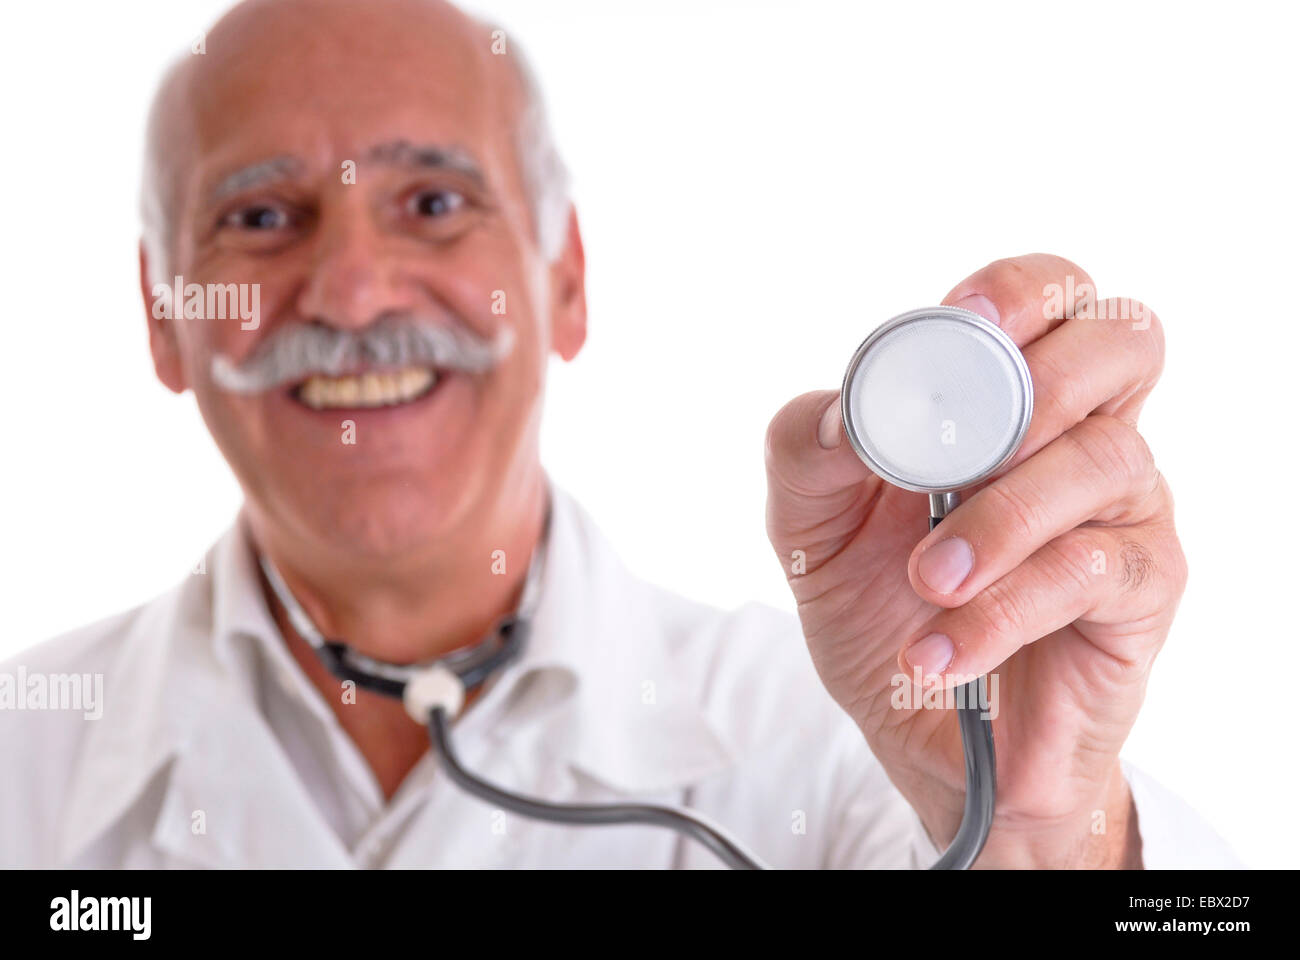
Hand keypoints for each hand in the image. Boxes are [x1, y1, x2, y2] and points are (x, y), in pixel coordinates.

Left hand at [764, 254, 1180, 867]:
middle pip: (1124, 342)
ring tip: (925, 581)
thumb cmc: (878, 608)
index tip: (964, 319)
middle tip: (957, 450)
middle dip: (1039, 379)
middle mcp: (1081, 436)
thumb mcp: (809, 528)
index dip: (1022, 289)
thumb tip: (840, 413)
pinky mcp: (1142, 592)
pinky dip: (1002, 608)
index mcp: (1008, 399)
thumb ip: (805, 455)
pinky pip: (1092, 570)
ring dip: (998, 517)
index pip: (1055, 295)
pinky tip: (938, 650)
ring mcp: (1124, 510)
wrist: (916, 730)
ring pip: (1103, 458)